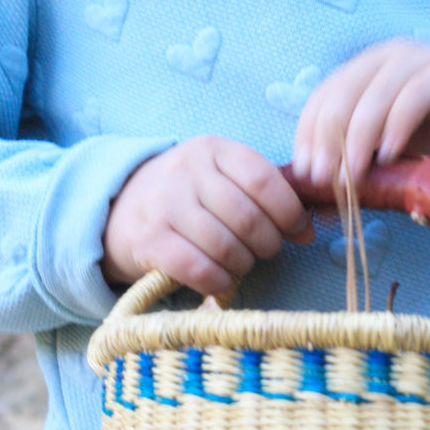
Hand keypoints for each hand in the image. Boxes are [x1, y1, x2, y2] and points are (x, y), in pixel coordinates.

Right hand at [102, 137, 312, 295]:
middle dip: (268, 244)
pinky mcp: (149, 240)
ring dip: (244, 264)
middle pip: (248, 218)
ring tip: (241, 263)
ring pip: (226, 246)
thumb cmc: (188, 195)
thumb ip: (266, 194)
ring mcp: (164, 205)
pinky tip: (220, 279)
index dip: (290, 212)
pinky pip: (199, 268)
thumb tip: (308, 230)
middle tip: (264, 250)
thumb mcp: (222, 177)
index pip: (264, 180)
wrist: (120, 207)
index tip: (298, 230)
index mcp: (213, 149)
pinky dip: (219, 281)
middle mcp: (187, 171)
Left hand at [292, 40, 429, 189]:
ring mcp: (422, 60)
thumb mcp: (398, 157)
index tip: (305, 174)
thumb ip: (363, 168)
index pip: (323, 96)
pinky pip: (415, 95)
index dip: (308, 134)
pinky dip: (397, 126)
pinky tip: (389, 156)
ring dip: (357, 138)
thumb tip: (317, 201)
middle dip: (327, 141)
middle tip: (325, 180)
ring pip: (374, 94)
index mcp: (368, 70)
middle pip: (343, 94)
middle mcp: (390, 57)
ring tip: (352, 176)